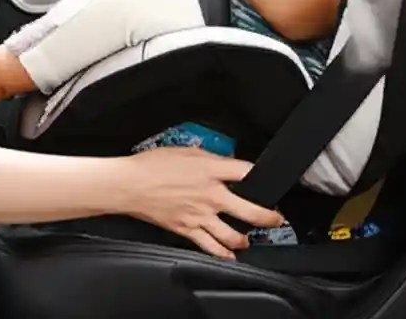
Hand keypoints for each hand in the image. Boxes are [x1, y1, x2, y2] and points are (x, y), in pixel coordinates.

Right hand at [118, 147, 282, 258]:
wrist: (129, 185)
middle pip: (251, 210)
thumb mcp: (184, 150)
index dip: (261, 176)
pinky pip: (211, 247)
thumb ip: (207, 157)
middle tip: (276, 219)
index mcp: (211, 171)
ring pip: (234, 235)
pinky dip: (224, 254)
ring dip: (247, 238)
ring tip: (250, 238)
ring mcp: (201, 216)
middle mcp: (211, 195)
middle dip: (269, 217)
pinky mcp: (188, 230)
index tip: (267, 180)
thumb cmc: (151, 165)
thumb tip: (222, 161)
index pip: (247, 172)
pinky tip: (230, 255)